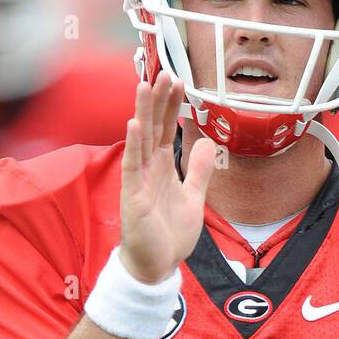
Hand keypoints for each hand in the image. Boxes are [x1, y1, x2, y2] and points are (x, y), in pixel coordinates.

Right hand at [119, 72, 216, 283]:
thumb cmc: (170, 236)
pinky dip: (134, 144)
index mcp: (163, 168)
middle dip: (158, 99)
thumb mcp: (194, 198)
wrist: (157, 267)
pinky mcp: (133, 196)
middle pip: (153, 126)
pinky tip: (135, 123)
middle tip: (165, 70)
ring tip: (145, 84)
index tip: (179, 80)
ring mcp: (139, 180)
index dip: (172, 105)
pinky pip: (132, 166)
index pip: (166, 128)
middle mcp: (149, 169)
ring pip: (141, 139)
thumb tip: (206, 142)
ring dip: (143, 111)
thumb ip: (199, 171)